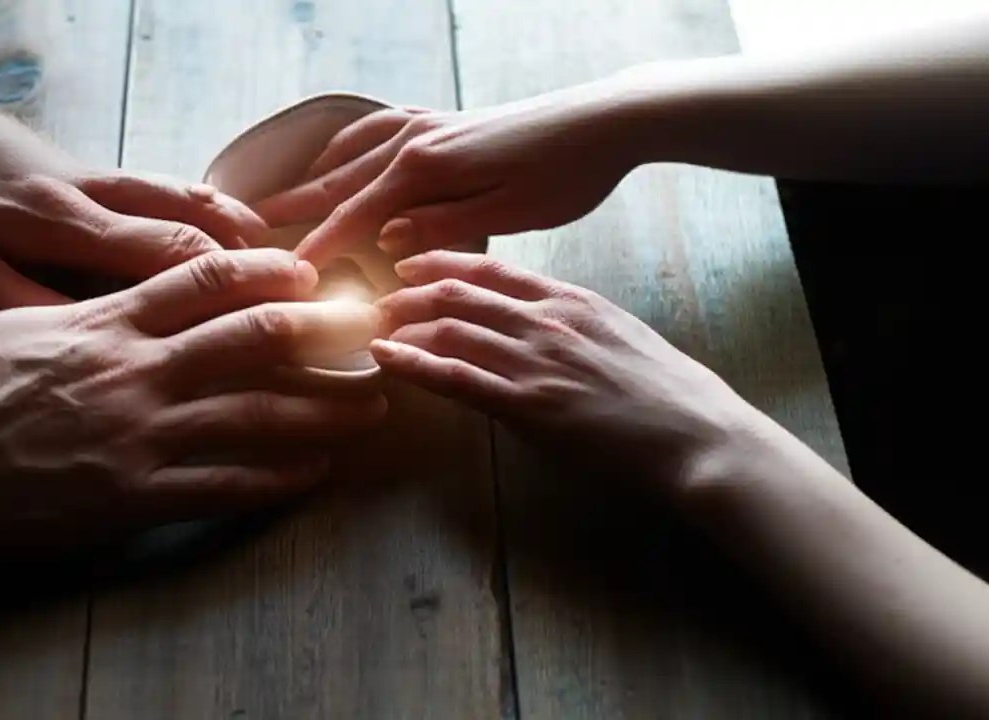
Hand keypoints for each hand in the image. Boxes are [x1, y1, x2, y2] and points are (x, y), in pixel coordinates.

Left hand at [0, 99, 267, 326]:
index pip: (170, 248)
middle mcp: (76, 187)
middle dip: (244, 240)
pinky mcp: (43, 157)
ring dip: (216, 211)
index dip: (233, 278)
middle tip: (298, 270)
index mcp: (58, 221)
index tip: (282, 302)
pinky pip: (128, 179)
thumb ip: (33, 313)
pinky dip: (171, 198)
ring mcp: (62, 165)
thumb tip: (110, 347)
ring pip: (160, 182)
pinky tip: (180, 217)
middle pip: (182, 206)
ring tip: (262, 241)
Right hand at [0, 249, 383, 550]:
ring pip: (256, 414)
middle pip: (252, 340)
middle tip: (369, 337)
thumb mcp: (12, 325)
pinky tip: (315, 474)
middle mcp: (137, 371)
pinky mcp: (134, 496)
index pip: (205, 280)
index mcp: (107, 323)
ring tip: (368, 409)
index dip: (267, 272)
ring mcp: (141, 435)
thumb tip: (125, 297)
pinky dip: (277, 479)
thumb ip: (82, 312)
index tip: (309, 273)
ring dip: (322, 411)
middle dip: (321, 336)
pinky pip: (225, 486)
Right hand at [254, 82, 643, 266]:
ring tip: (280, 200)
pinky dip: (346, 145)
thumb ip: (441, 228)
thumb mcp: (507, 214)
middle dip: (294, 209)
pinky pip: (376, 128)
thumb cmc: (564, 174)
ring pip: (351, 152)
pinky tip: (341, 155)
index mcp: (425, 170)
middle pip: (339, 181)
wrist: (601, 120)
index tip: (283, 277)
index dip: (317, 249)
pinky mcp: (443, 119)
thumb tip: (384, 241)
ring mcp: (427, 124)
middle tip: (248, 232)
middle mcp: (415, 141)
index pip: (354, 217)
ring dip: (312, 178)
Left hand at [370, 251, 763, 490]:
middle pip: (459, 291)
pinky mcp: (530, 405)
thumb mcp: (620, 337)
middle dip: (408, 291)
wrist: (699, 435)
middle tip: (376, 298)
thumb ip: (574, 324)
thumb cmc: (669, 394)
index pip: (491, 267)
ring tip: (370, 327)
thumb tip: (539, 324)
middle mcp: (548, 321)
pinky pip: (457, 377)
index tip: (408, 263)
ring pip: (450, 327)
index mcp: (571, 300)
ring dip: (402, 325)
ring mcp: (537, 361)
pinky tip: (384, 358)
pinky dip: (413, 364)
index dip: (441, 261)